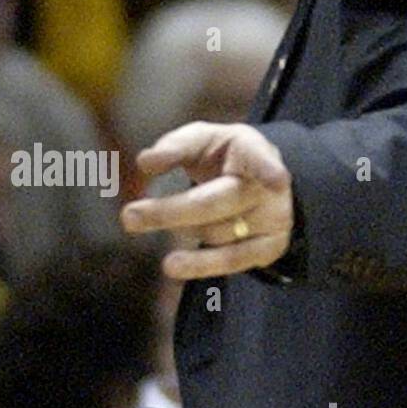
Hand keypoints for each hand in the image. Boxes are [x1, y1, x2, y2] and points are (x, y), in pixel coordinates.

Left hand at [120, 121, 293, 278]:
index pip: (261, 159)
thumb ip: (175, 146)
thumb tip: (146, 162)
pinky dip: (200, 264)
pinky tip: (173, 266)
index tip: (277, 180)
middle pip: (220, 202)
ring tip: (143, 219)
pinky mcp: (268, 248)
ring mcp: (273, 220)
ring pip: (218, 232)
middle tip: (129, 217)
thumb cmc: (222, 156)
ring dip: (180, 228)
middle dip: (172, 211)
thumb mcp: (201, 141)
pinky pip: (231, 261)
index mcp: (253, 150)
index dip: (268, 169)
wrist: (257, 184)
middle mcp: (269, 188)